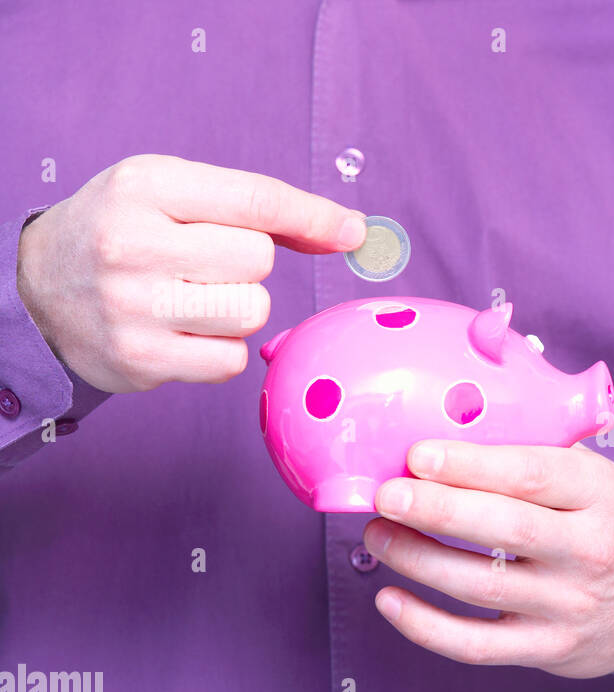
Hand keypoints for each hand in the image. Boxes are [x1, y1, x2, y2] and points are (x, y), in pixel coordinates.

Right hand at [15, 154, 366, 392]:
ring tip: (194, 298)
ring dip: (239, 308)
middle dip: (249, 265)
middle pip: (260, 261)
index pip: (255, 201)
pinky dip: (220, 349)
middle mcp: (132, 242)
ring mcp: (133, 305)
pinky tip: (183, 332)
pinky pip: (230, 360)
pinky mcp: (139, 359)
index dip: (314, 217)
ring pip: (251, 312)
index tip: (352, 232)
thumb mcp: (173, 193)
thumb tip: (347, 231)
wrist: (37, 287)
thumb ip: (257, 208)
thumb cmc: (126, 232)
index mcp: (145, 185)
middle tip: (205, 264)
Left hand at [362, 441, 613, 677]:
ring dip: (417, 559)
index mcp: (601, 495)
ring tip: (378, 534)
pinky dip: (425, 627)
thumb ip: (542, 451)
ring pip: (480, 585)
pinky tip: (390, 599)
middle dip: (436, 509)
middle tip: (385, 494)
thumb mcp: (602, 477)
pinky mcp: (550, 650)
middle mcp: (590, 551)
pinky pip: (477, 646)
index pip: (532, 475)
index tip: (418, 454)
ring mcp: (570, 606)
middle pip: (504, 528)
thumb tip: (460, 415)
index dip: (470, 464)